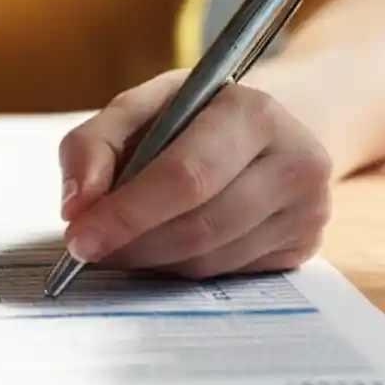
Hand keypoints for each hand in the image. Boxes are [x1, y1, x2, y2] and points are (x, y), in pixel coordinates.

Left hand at [57, 70, 333, 278]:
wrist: (266, 128)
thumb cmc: (192, 116)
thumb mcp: (140, 108)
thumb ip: (93, 146)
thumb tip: (76, 206)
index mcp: (251, 112)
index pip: (184, 177)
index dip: (126, 214)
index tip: (79, 238)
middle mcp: (295, 160)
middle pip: (199, 226)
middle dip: (132, 244)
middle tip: (88, 249)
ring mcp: (309, 208)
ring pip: (210, 260)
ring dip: (152, 260)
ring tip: (120, 244)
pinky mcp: (306, 245)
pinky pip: (228, 275)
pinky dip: (182, 268)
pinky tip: (164, 246)